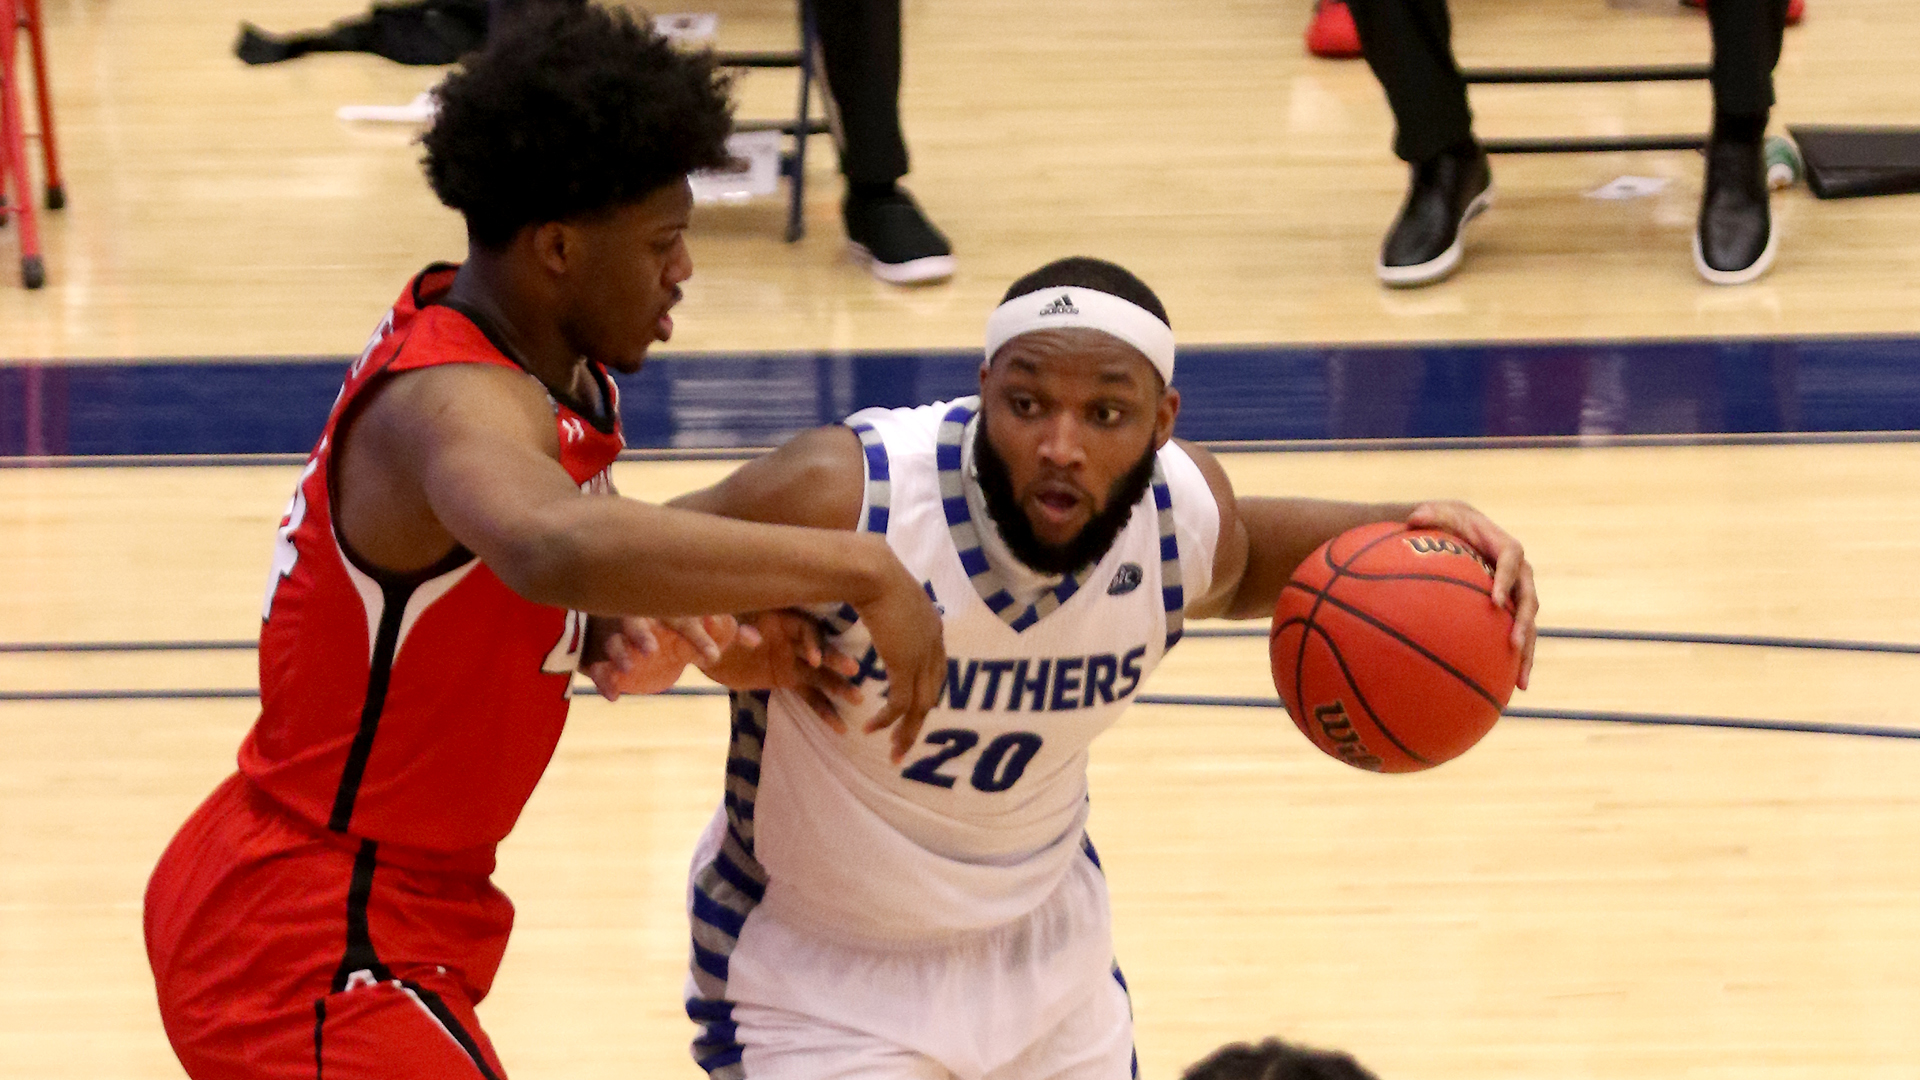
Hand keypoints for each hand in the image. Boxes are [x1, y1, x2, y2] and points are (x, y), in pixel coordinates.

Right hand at [582, 614, 749, 699]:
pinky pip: (595, 665)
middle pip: (635, 618)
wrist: (630, 630)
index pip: (682, 617)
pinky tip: (612, 696)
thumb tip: (757, 638)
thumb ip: (727, 631)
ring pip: (612, 639)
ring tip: (629, 667)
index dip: (697, 635)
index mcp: (666, 609)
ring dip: (619, 652)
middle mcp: (641, 619)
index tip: (713, 656)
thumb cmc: (673, 624)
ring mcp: (618, 636)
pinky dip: (601, 679)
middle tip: (652, 649)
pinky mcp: (602, 656)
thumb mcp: (700, 626)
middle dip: (641, 632)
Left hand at [696, 610, 864, 728]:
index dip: (811, 643)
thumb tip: (752, 638)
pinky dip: (824, 710)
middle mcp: (792, 639)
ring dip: (839, 686)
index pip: (804, 629)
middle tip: (853, 670)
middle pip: (818, 649)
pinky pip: (810, 696)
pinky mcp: (788, 680)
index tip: (814, 661)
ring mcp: (792, 660)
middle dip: (835, 660)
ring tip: (858, 700)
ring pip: (821, 674)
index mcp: (779, 619)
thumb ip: (736, 631)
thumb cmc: (714, 628)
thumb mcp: (721, 627)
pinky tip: (840, 727)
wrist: (707, 648)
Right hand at [849, 543, 947, 762]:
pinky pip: (899, 703)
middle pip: (932, 693)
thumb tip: (883, 610)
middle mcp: (934, 645)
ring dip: (906, 731)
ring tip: (893, 751)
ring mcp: (922, 656)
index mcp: (933, 627)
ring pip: (920, 705)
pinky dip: (887, 720)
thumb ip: (893, 609)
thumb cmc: (873, 574)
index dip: (924, 691)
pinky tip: (872, 730)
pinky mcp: (904, 665)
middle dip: (918, 722)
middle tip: (904, 744)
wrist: (873, 572)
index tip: (912, 710)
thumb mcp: (890, 594)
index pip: (936, 670)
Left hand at [1406, 501, 1537, 689]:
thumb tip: (1413, 517)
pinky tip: (1511, 688)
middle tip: (1513, 644)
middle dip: (1523, 623)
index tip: (1494, 601)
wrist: (1466, 529)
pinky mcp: (1513, 611)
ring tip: (1521, 682)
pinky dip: (1517, 661)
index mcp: (1505, 547)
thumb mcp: (1437, 513)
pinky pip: (1519, 636)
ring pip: (1530, 625)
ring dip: (1528, 652)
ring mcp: (1519, 594)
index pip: (1511, 560)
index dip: (1505, 580)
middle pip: (1529, 598)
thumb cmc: (1449, 522)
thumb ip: (1429, 515)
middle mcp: (1520, 573)